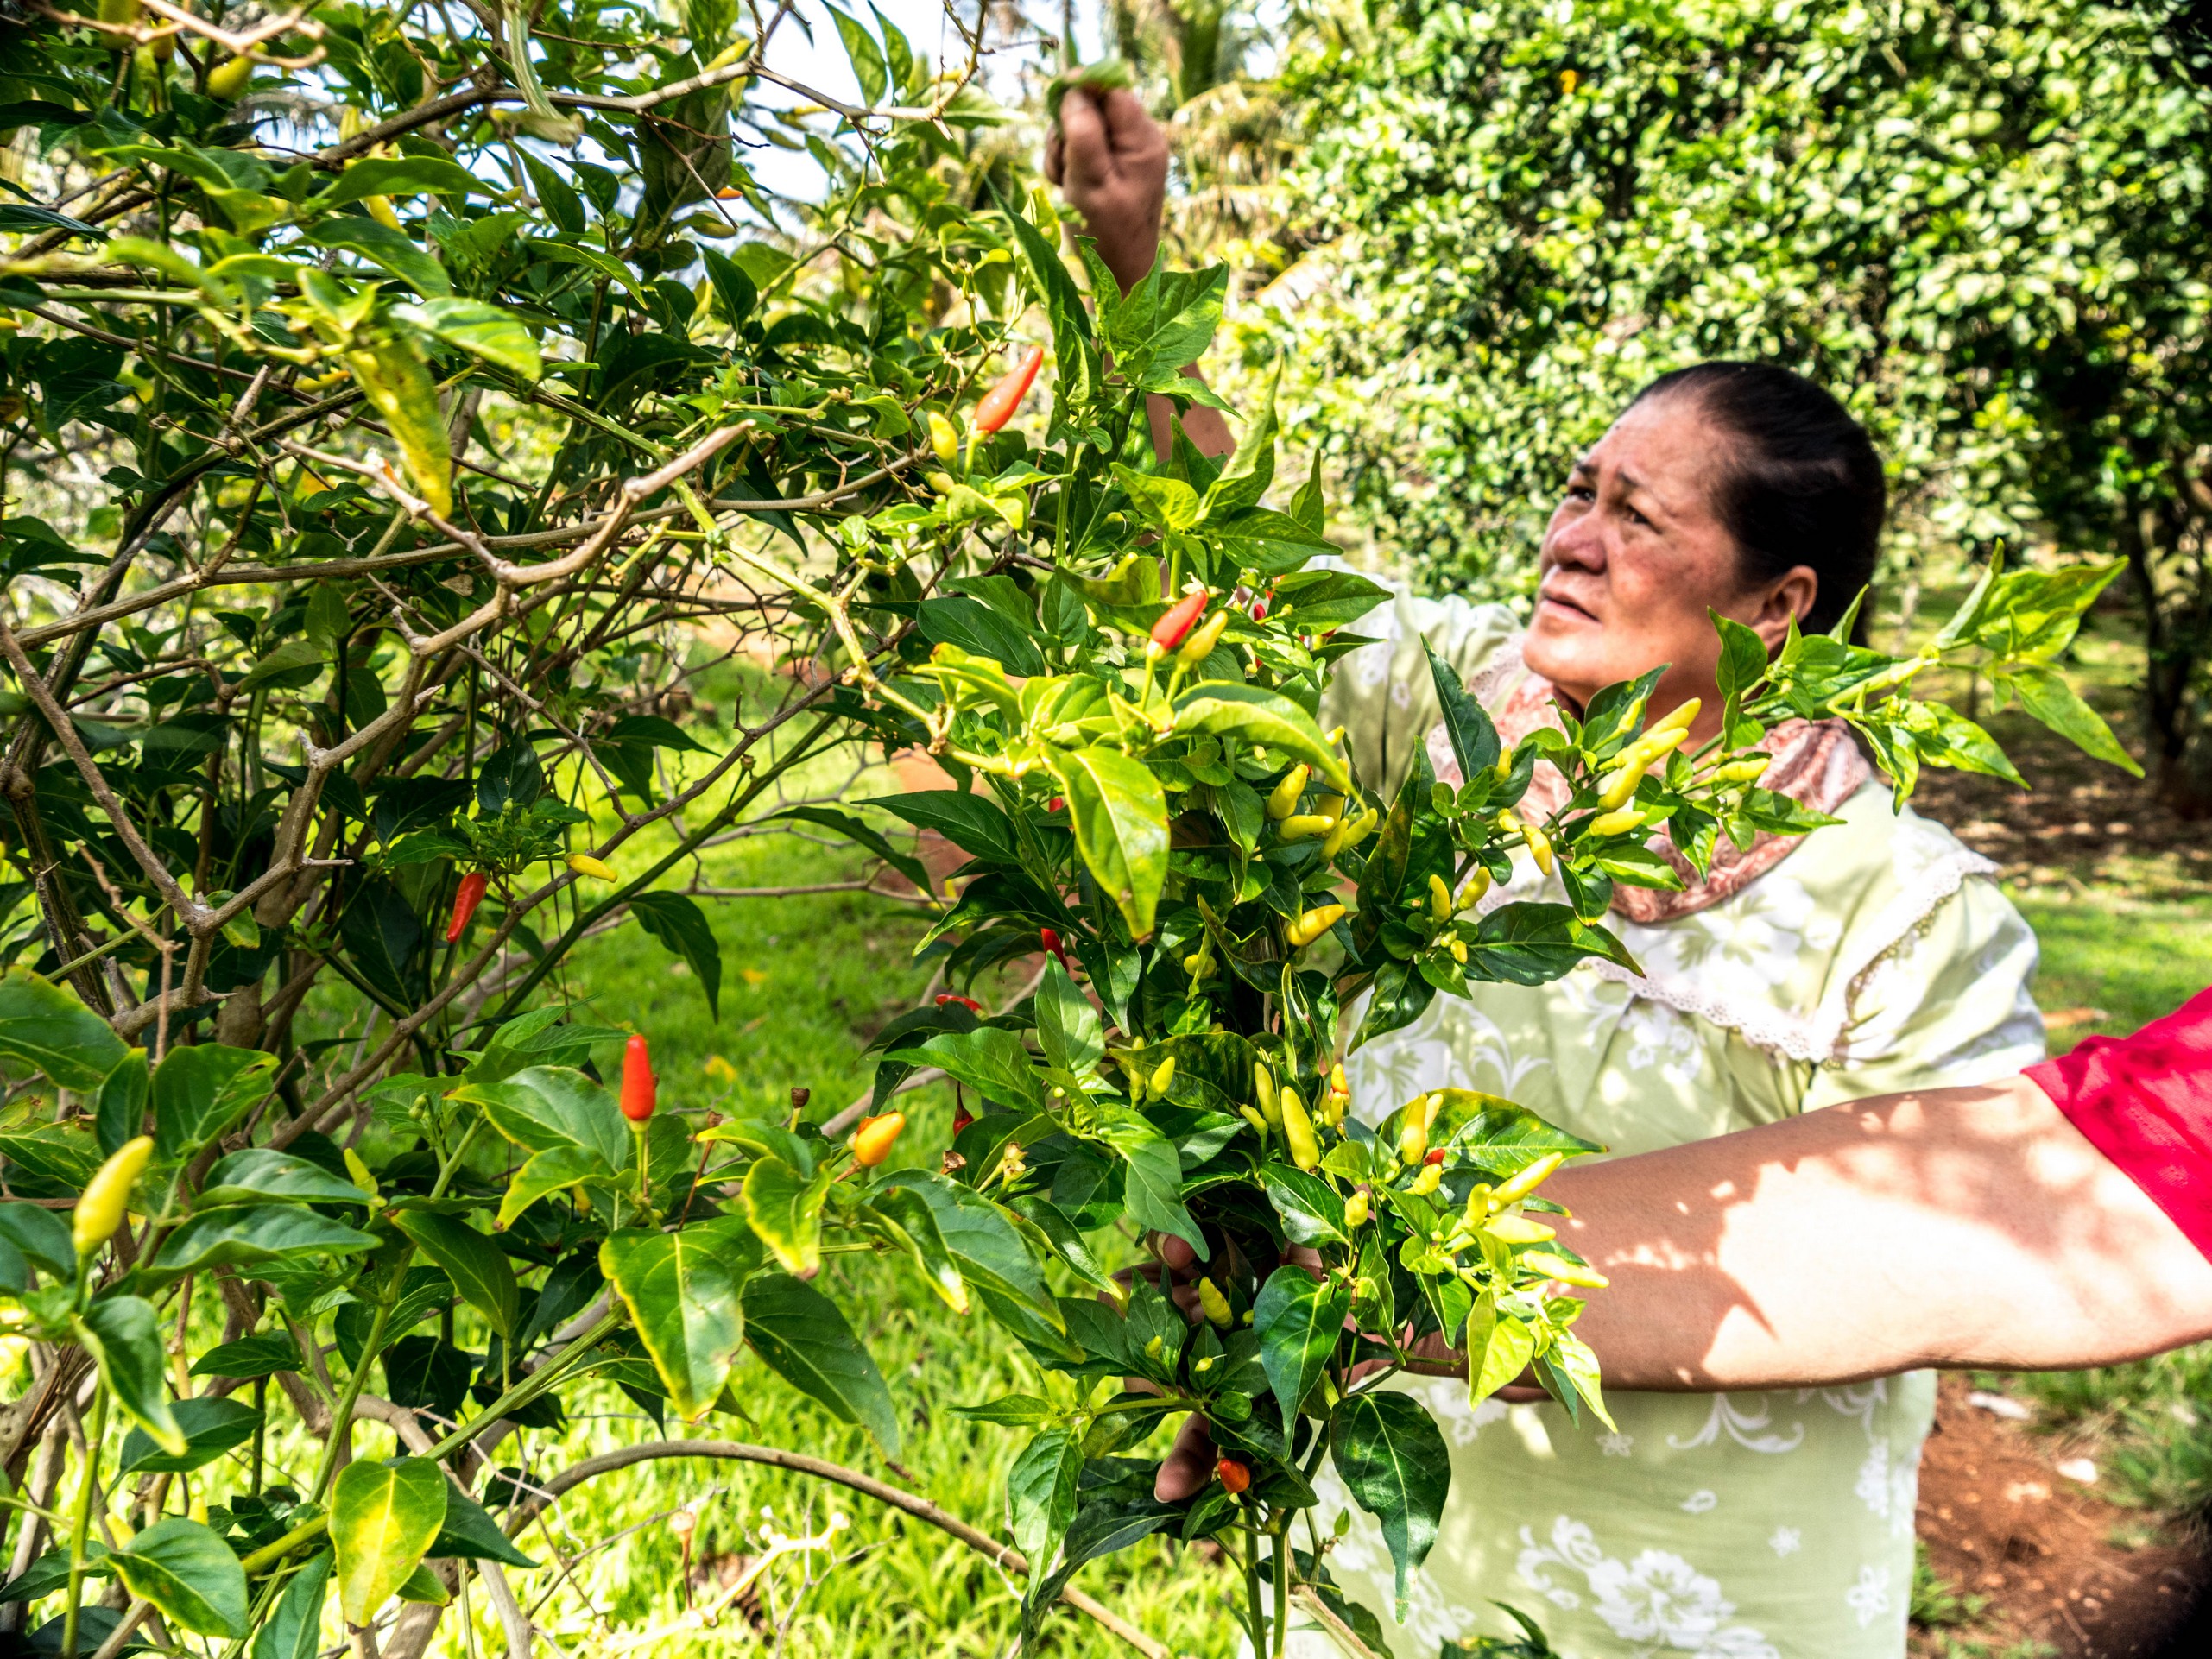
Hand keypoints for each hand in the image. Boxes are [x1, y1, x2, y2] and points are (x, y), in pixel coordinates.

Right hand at [1043, 86, 1167, 293]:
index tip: (1057, 98)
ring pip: (1079, 126)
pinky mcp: (1106, 165)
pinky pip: (1077, 148)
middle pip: (1092, 105)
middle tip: (1063, 163)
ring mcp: (1121, 153)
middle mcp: (1137, 141)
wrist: (1116, 275)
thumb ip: (1084, 135)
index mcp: (1144, 141)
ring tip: (1066, 183)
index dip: (1084, 88)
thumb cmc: (1108, 235)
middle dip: (1068, 128)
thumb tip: (1074, 92)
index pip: (1113, 90)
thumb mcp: (1093, 183)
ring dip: (1062, 150)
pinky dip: (1064, 163)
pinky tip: (1067, 187)